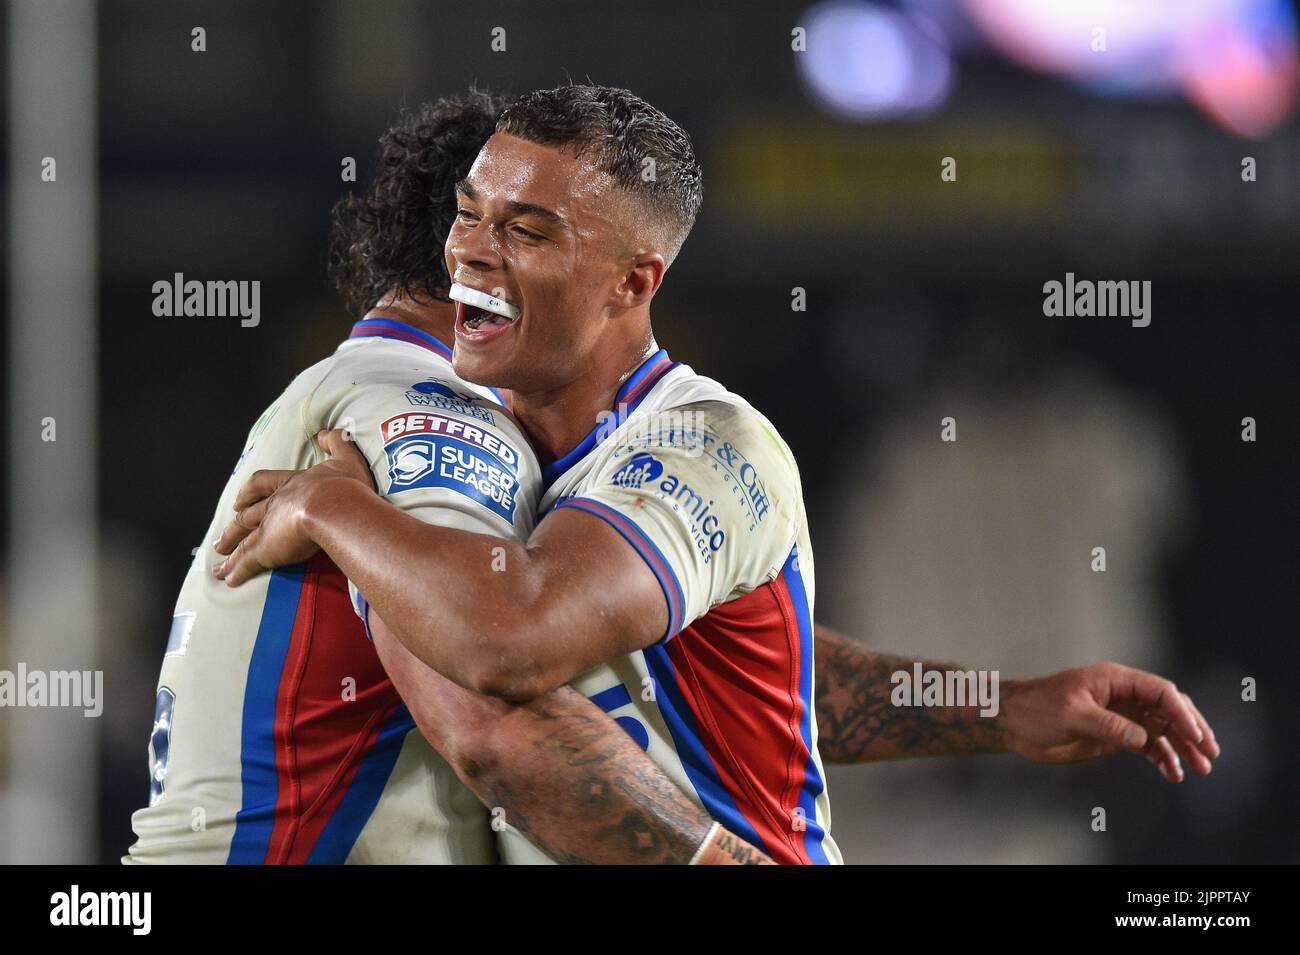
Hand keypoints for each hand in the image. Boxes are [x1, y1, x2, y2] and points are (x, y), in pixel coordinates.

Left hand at [213, 429, 374, 585]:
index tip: (240, 499)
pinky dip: (236, 570)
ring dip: (229, 546)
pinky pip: (247, 562)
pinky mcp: (266, 548)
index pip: (263, 484)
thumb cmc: (344, 486)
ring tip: (218, 557)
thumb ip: (337, 443)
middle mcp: (276, 505)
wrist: (335, 507)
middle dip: (235, 524)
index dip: (250, 492)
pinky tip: (228, 579)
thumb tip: (326, 433)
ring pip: (242, 538)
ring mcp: (268, 527)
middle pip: (247, 514)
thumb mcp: (346, 459)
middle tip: (223, 535)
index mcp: (292, 484)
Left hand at [1000, 662, 1219, 781]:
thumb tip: (1143, 738)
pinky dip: (1162, 758)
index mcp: (1114, 680)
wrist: (1013, 723)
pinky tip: (1172, 774)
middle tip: (1210, 754)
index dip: (1181, 712)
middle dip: (1191, 729)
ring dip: (1182, 747)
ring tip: (1199, 769)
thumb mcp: (1072, 715)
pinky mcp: (1114, 734)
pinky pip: (1146, 744)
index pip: (1159, 691)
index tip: (1196, 735)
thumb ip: (1108, 725)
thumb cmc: (1037, 708)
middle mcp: (1122, 695)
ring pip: (1162, 729)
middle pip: (1168, 709)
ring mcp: (1120, 715)